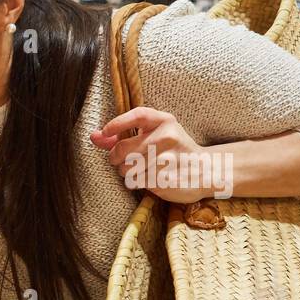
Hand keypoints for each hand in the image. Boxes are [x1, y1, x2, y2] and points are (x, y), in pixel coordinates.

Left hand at [91, 107, 212, 204]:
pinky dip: (137, 183)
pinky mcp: (166, 178)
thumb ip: (123, 135)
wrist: (205, 171)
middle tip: (123, 161)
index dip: (117, 124)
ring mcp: (168, 158)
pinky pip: (136, 182)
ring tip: (143, 170)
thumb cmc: (173, 151)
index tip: (104, 132)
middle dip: (115, 158)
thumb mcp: (154, 135)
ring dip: (127, 173)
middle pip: (122, 149)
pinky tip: (151, 178)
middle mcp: (168, 136)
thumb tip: (94, 136)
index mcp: (165, 121)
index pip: (137, 115)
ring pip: (126, 169)